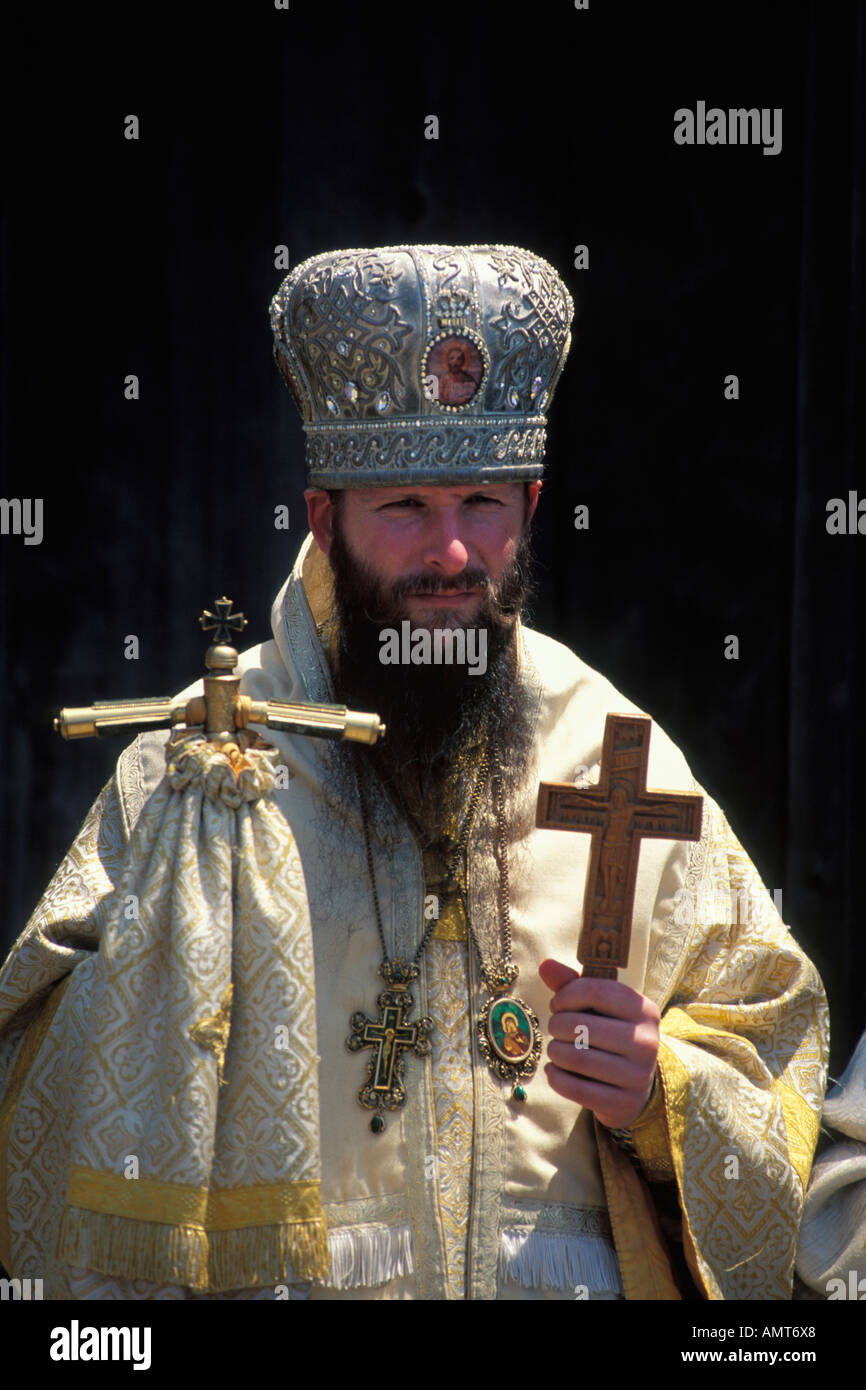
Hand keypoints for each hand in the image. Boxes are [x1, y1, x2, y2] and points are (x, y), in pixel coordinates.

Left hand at [539, 958, 659, 1129]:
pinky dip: (555, 1077)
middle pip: (580, 1026)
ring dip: (555, 1051)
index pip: (595, 991)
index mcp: (644, 1009)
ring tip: (556, 1049)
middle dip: (556, 1026)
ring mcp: (637, 1075)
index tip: (558, 1004)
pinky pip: (576, 1088)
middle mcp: (647, 1041)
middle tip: (556, 1029)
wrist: (636, 1085)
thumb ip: (573, 984)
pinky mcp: (623, 1103)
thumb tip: (545, 964)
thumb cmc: (611, 1033)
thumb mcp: (600, 1007)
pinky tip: (554, 1070)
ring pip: (575, 1058)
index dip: (566, 995)